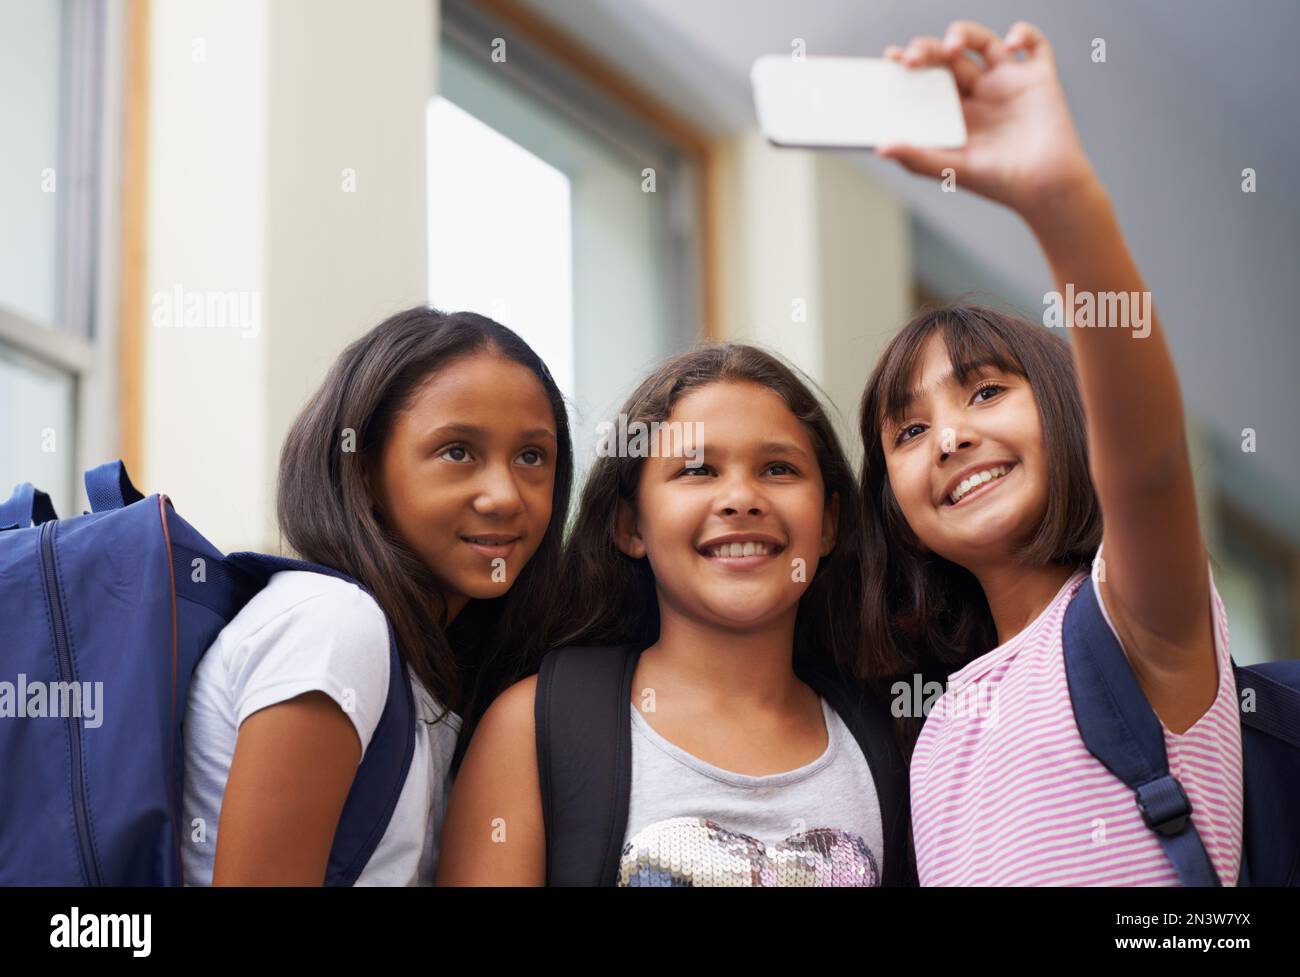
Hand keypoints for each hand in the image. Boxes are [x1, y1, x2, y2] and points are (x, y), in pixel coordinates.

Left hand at [876, 21, 1097, 220]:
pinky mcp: (1039, 77)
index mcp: (955, 110)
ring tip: (953, 44)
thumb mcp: (950, 169)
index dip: (909, 64)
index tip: (889, 59)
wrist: (1045, 188)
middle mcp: (980, 91)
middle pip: (949, 57)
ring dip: (966, 34)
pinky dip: (1025, 34)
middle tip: (911, 57)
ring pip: (984, 42)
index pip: (927, 78)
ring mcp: (1008, 81)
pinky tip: (1011, 42)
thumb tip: (879, 148)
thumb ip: (916, 156)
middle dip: (929, 50)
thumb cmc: (997, 182)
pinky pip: (1035, 45)